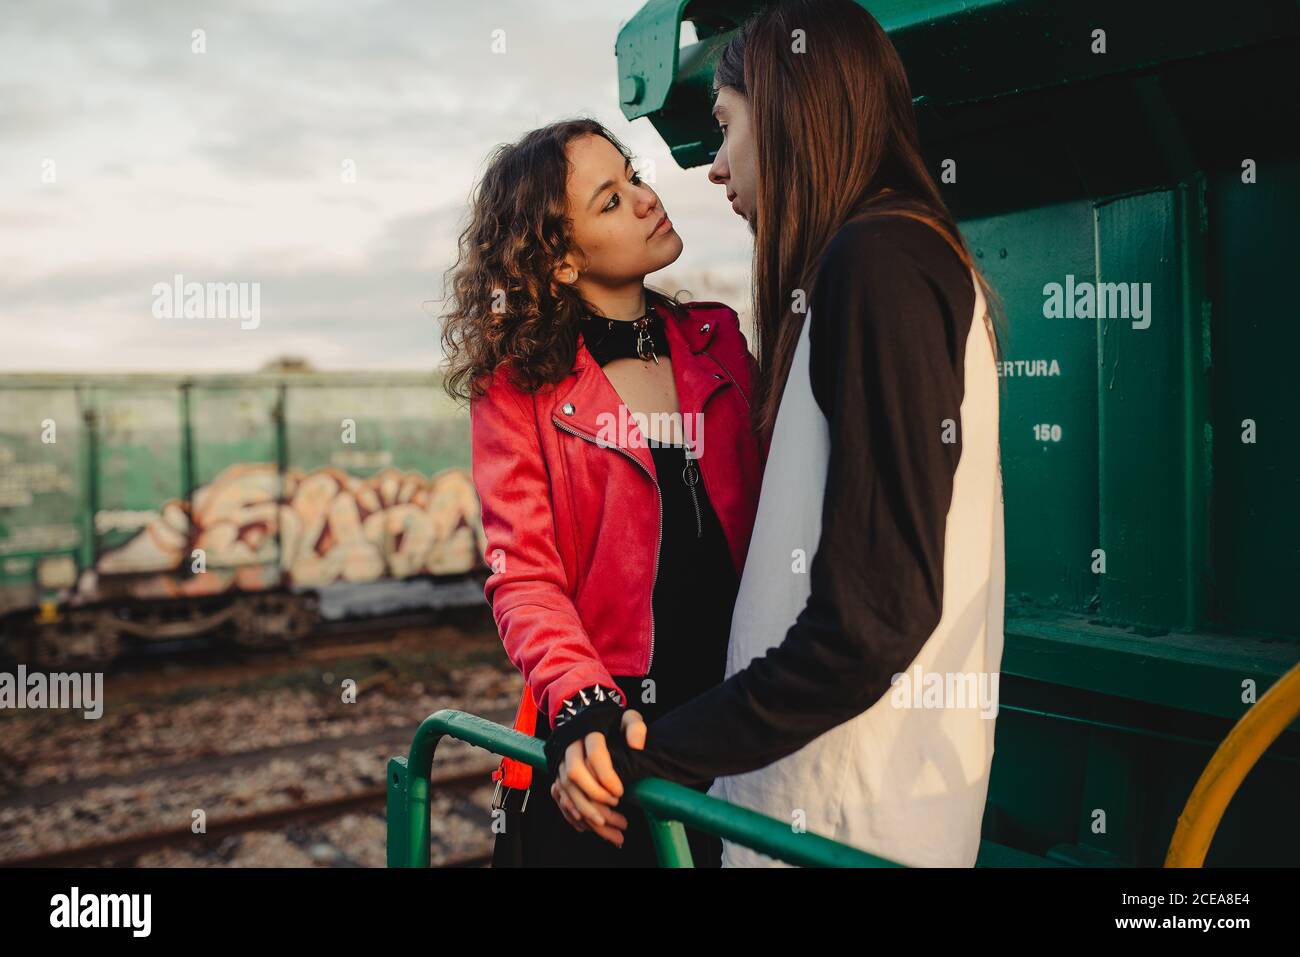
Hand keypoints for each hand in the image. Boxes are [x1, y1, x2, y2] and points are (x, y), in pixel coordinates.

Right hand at [551, 709, 645, 845]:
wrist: (587, 719)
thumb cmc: (611, 722)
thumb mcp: (626, 718)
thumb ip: (635, 727)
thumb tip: (636, 746)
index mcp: (588, 730)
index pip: (594, 753)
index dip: (606, 775)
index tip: (620, 791)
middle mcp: (570, 745)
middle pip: (574, 773)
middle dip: (594, 795)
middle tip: (615, 804)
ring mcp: (560, 760)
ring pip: (565, 788)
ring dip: (584, 809)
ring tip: (607, 825)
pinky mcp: (557, 773)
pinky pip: (558, 796)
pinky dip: (572, 812)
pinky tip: (588, 825)